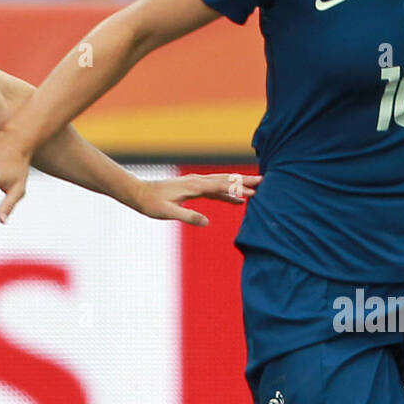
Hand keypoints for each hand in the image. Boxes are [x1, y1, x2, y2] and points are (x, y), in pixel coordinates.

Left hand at [131, 172, 261, 225]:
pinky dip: (227, 193)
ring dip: (238, 185)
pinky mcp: (194, 188)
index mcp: (194, 186)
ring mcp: (196, 184)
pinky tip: (236, 200)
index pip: (222, 186)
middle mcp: (197, 182)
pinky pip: (215, 190)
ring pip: (222, 183)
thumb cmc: (152, 204)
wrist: (139, 193)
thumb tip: (207, 222)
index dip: (239, 188)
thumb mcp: (168, 212)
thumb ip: (188, 216)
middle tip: (264, 182)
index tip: (255, 191)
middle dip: (245, 181)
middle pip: (226, 180)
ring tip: (256, 189)